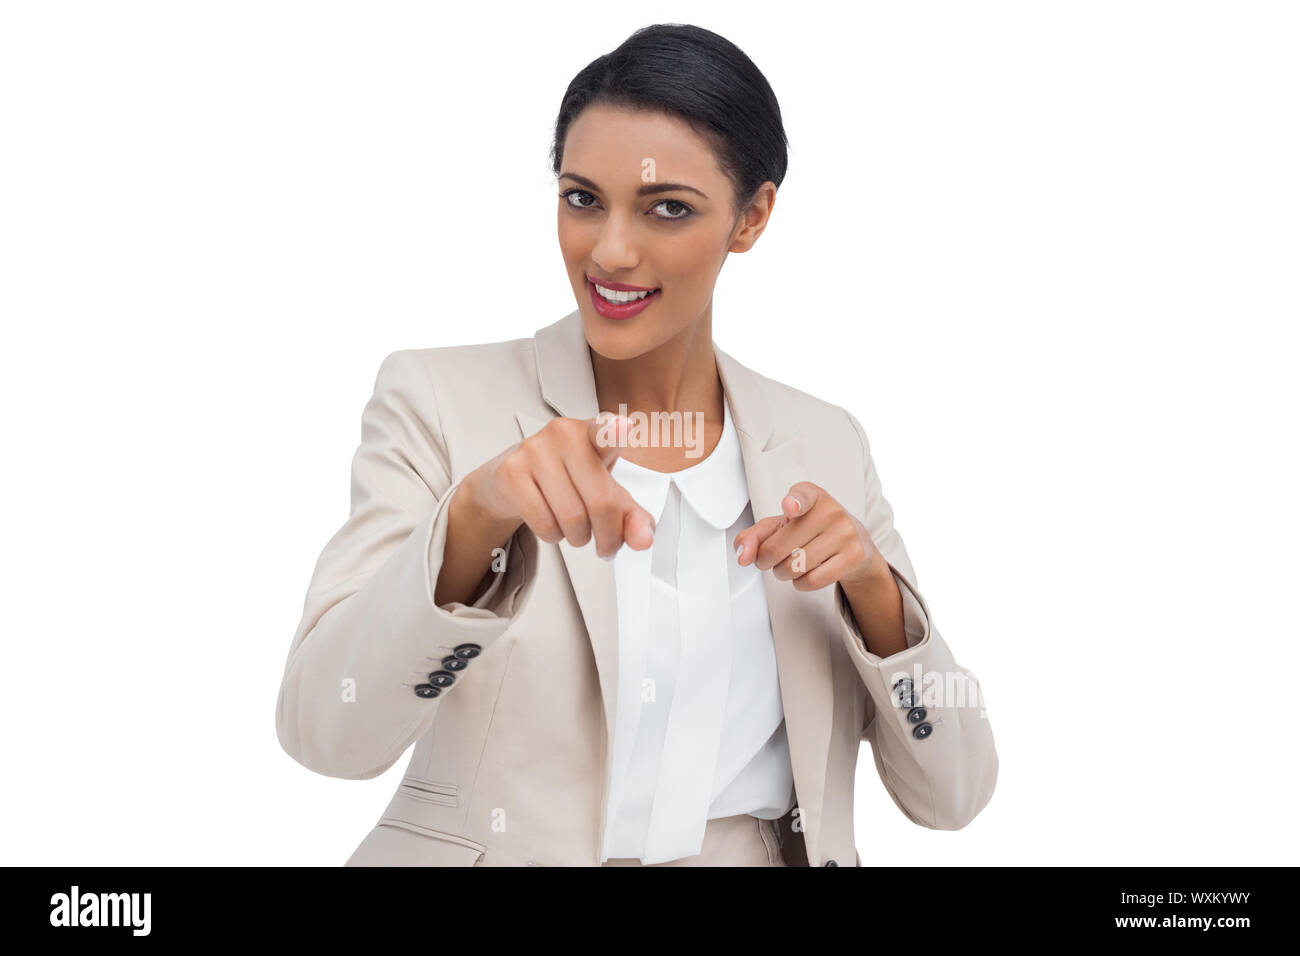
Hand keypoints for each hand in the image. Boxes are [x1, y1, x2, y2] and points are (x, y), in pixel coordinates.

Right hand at [465, 413, 655, 559]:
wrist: (514, 480)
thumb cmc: (567, 480)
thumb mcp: (606, 494)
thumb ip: (631, 516)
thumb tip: (643, 540)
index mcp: (594, 434)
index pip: (605, 430)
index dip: (614, 432)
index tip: (623, 428)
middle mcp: (565, 434)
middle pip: (600, 502)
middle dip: (607, 536)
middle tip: (605, 544)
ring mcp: (535, 449)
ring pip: (572, 518)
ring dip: (578, 537)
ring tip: (574, 528)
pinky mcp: (512, 471)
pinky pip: (544, 522)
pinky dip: (553, 535)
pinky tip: (552, 523)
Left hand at [733, 481, 884, 590]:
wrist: (854, 543)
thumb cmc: (810, 531)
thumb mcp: (781, 526)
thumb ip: (754, 537)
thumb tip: (742, 556)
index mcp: (812, 495)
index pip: (802, 496)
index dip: (794, 502)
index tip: (789, 506)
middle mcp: (831, 510)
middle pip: (778, 548)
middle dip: (766, 561)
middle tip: (771, 559)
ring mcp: (845, 533)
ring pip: (795, 567)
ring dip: (783, 574)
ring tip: (791, 565)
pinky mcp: (853, 556)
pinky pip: (812, 580)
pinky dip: (800, 584)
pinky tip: (805, 574)